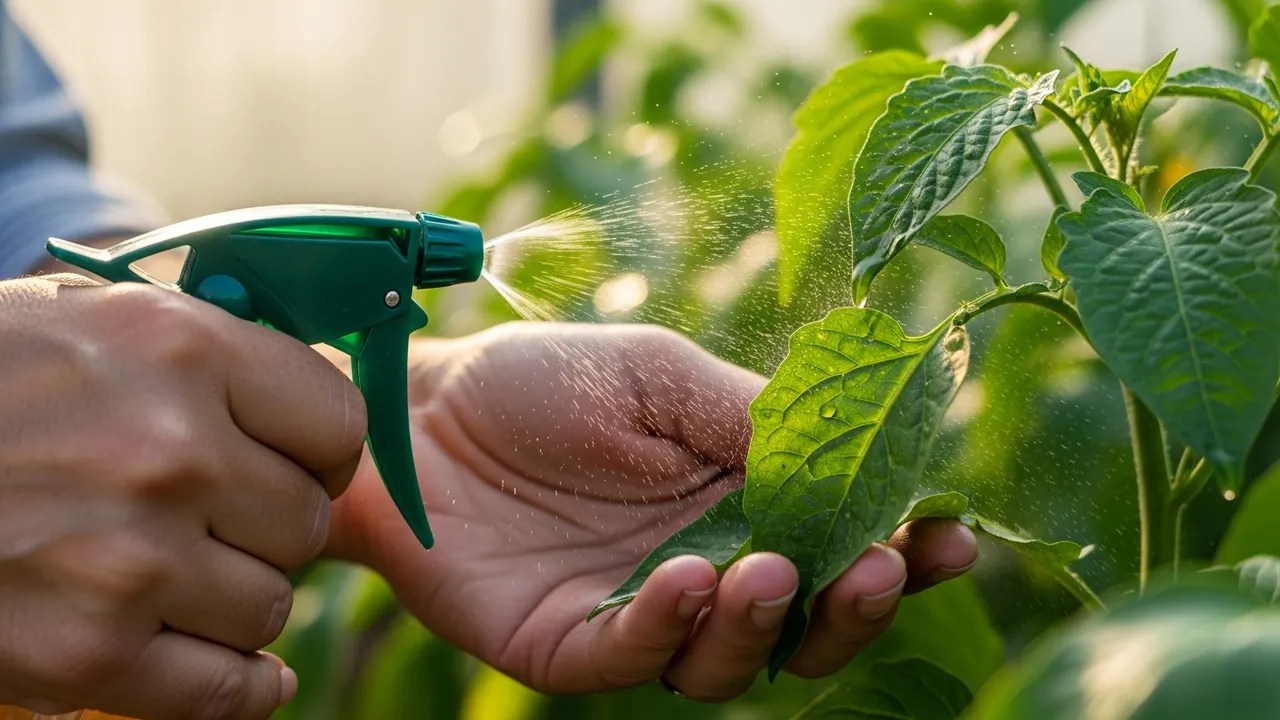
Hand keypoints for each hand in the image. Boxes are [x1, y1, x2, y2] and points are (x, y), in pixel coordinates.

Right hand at [0, 276, 365, 719]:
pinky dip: (238, 686)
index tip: (297, 463)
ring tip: (170, 575)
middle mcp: (171, 450)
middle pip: (307, 521)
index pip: (339, 422)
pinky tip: (234, 670)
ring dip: (236, 601)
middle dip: (270, 527)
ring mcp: (133, 559)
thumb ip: (207, 357)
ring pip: (271, 605)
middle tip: (213, 522)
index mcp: (180, 348)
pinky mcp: (88, 654)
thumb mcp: (85, 324)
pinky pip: (229, 689)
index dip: (323, 451)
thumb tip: (311, 409)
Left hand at [330, 323, 977, 700]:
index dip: (902, 544)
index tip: (950, 537)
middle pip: (805, 620)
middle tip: (876, 568)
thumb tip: (855, 454)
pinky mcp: (570, 645)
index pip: (840, 534)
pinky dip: (669, 629)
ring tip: (767, 569)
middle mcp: (704, 564)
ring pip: (731, 660)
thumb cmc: (542, 380)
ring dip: (764, 624)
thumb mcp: (659, 373)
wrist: (416, 410)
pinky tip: (684, 581)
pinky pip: (635, 659)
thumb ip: (748, 415)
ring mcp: (640, 613)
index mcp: (738, 497)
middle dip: (854, 604)